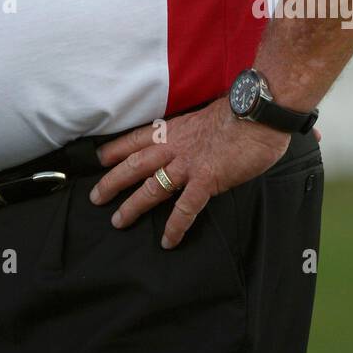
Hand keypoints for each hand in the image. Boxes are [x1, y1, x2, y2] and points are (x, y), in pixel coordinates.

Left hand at [89, 96, 313, 249]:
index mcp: (173, 128)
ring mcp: (188, 164)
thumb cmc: (239, 112)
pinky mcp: (206, 180)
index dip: (115, 149)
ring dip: (132, 205)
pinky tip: (167, 240)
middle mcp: (174, 146)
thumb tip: (197, 142)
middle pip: (134, 164)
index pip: (136, 138)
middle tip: (95, 198)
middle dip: (112, 181)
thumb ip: (194, 132)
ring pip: (151, 187)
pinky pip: (185, 207)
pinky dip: (175, 226)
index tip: (98, 159)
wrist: (257, 112)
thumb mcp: (205, 118)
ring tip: (118, 221)